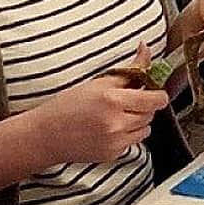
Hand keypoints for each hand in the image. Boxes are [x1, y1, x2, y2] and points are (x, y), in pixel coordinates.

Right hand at [32, 74, 169, 164]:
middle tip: (125, 102)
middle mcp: (117, 122)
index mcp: (112, 100)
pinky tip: (106, 130)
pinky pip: (132, 142)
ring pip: (145, 129)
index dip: (157, 94)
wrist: (46, 135)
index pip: (155, 99)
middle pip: (151, 114)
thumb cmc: (66, 106)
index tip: (152, 92)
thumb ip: (127, 71)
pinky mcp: (114, 154)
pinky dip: (124, 135)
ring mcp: (116, 141)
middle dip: (142, 106)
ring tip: (115, 117)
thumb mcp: (95, 83)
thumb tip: (146, 50)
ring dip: (136, 122)